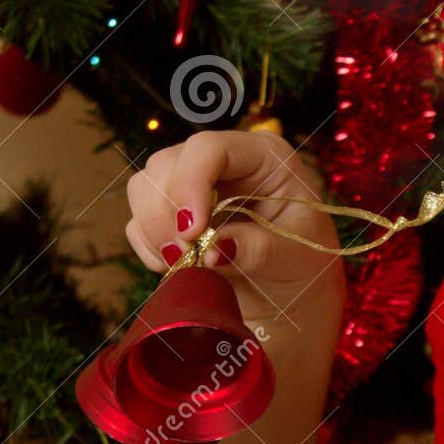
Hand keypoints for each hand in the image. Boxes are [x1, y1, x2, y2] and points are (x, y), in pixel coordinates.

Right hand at [124, 129, 345, 334]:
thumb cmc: (304, 267)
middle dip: (166, 213)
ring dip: (153, 230)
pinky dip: (148, 247)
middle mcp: (222, 163)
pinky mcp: (172, 215)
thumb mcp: (297, 259)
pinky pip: (138, 221)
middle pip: (166, 164)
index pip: (209, 148)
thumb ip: (261, 249)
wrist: (291, 295)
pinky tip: (177, 268)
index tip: (191, 231)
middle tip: (186, 256)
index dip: (190, 183)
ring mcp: (192, 186)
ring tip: (185, 263)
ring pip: (144, 187)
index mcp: (262, 156)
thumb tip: (214, 249)